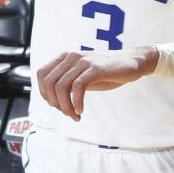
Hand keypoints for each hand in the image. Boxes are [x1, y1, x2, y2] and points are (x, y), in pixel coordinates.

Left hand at [36, 49, 154, 120]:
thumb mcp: (81, 76)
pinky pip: (78, 87)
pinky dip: (76, 102)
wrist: (131, 62)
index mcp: (64, 57)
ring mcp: (83, 61)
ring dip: (66, 106)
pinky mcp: (95, 68)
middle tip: (68, 114)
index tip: (57, 106)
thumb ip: (66, 83)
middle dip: (55, 103)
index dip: (44, 93)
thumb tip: (51, 101)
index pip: (42, 75)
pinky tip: (81, 111)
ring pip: (61, 87)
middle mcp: (71, 57)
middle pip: (49, 83)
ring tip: (75, 115)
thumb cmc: (105, 73)